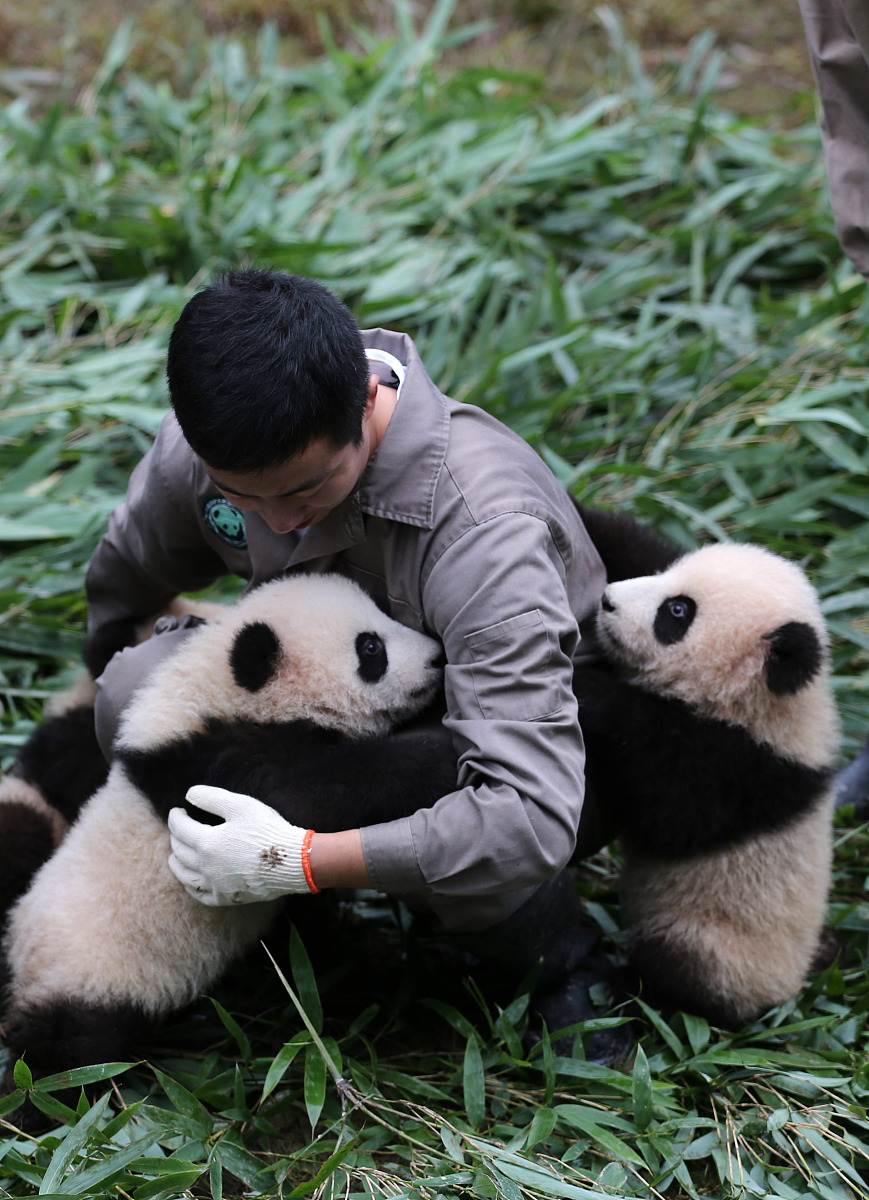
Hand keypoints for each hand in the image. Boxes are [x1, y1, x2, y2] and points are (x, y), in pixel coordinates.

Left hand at [167, 785, 317, 905]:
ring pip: (184, 875)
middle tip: (179, 827)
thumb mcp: (241, 805)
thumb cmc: (268, 830)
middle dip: (175, 836)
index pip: (180, 828)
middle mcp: (206, 866)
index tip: (177, 810)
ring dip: (176, 862)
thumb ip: (212, 798)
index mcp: (207, 842)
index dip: (175, 817)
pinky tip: (191, 880)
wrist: (293, 862)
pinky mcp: (227, 897)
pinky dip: (190, 886)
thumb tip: (189, 794)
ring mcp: (215, 885)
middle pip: (179, 850)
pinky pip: (200, 894)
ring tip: (175, 854)